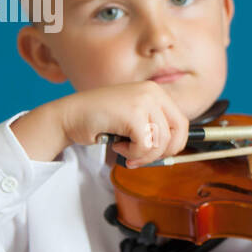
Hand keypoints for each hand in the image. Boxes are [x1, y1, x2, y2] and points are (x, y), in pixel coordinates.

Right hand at [57, 81, 191, 167]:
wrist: (69, 115)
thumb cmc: (99, 120)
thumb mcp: (133, 119)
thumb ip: (153, 129)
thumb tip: (172, 153)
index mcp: (156, 92)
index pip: (181, 124)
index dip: (173, 145)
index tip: (156, 154)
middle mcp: (153, 92)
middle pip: (177, 133)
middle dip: (162, 153)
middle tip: (142, 158)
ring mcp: (144, 101)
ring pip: (161, 143)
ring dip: (143, 156)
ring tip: (125, 151)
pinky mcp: (134, 113)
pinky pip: (146, 146)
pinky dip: (133, 154)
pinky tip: (118, 146)